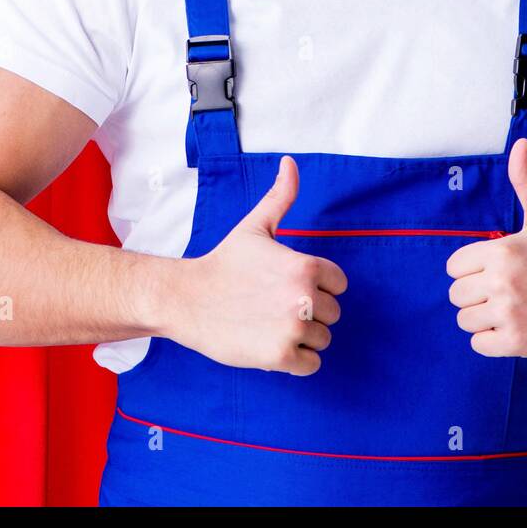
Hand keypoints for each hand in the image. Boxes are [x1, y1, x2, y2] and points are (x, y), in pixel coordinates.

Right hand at [170, 156, 346, 374]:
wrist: (187, 298)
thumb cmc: (224, 262)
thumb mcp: (256, 226)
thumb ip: (281, 196)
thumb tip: (291, 162)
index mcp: (306, 266)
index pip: (339, 284)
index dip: (317, 287)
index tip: (289, 287)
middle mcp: (305, 297)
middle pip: (333, 314)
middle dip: (310, 313)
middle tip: (276, 308)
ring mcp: (293, 328)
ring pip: (323, 340)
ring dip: (302, 338)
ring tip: (271, 325)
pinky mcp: (279, 356)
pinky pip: (311, 365)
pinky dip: (297, 362)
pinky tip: (273, 346)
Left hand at [445, 137, 526, 357]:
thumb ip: (524, 181)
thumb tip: (520, 144)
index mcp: (502, 251)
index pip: (454, 267)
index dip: (471, 268)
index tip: (493, 269)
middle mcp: (501, 283)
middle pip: (456, 295)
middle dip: (475, 293)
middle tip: (501, 291)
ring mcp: (509, 314)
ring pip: (465, 320)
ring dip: (482, 317)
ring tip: (507, 308)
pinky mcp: (516, 342)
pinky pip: (478, 344)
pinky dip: (491, 339)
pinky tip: (512, 326)